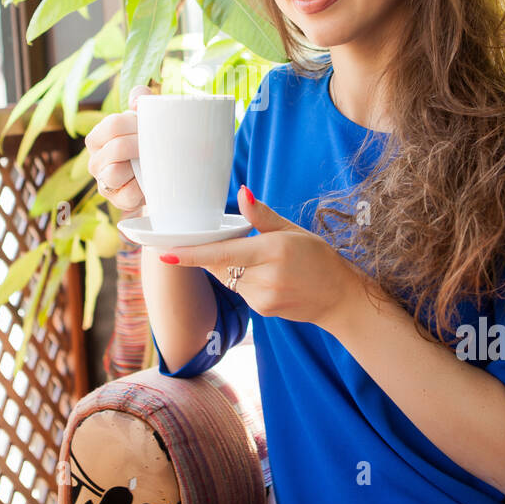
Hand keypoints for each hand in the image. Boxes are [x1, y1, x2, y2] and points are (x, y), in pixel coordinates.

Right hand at [85, 84, 153, 217]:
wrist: (161, 174)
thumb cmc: (148, 142)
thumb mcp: (145, 118)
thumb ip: (141, 99)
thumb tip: (138, 98)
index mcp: (97, 138)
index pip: (112, 124)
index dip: (135, 123)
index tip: (149, 126)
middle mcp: (95, 161)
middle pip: (116, 147)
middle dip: (141, 144)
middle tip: (157, 144)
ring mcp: (104, 183)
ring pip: (114, 173)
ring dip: (139, 166)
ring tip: (152, 161)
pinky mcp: (118, 201)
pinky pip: (129, 193)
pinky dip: (143, 186)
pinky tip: (150, 179)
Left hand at [156, 185, 371, 332]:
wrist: (340, 298)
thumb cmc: (318, 258)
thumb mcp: (293, 231)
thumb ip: (263, 216)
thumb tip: (243, 193)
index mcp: (274, 251)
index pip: (223, 253)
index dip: (192, 254)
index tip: (165, 253)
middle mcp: (267, 277)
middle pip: (220, 265)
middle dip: (210, 254)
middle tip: (213, 242)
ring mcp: (263, 298)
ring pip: (228, 279)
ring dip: (229, 267)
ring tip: (257, 260)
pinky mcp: (262, 311)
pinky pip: (239, 290)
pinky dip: (241, 279)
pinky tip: (265, 276)